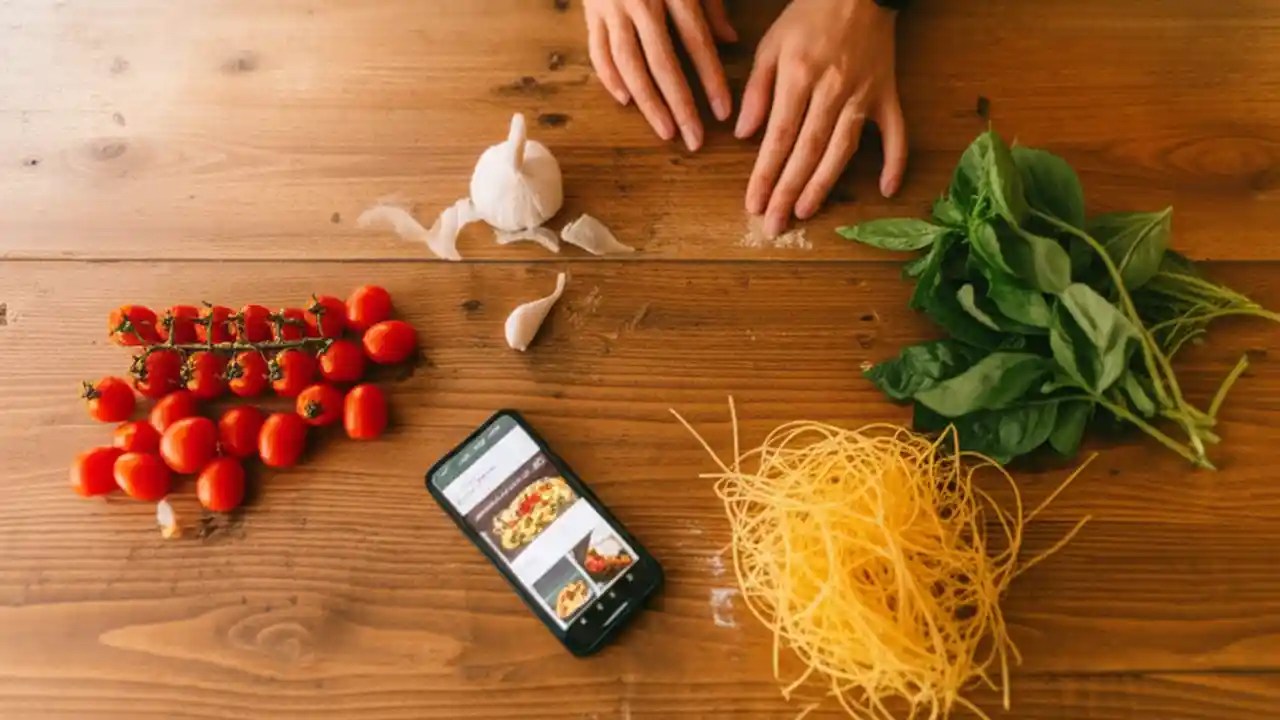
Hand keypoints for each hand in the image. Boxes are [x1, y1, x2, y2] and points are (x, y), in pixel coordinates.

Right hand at [584, 0, 736, 150]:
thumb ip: (712, 3)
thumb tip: (731, 42)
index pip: (696, 41)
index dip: (710, 79)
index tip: (723, 112)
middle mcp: (641, 0)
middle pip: (662, 62)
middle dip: (680, 104)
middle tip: (694, 139)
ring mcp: (611, 7)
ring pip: (629, 63)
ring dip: (648, 102)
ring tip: (666, 131)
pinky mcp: (590, 11)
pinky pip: (598, 51)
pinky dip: (610, 77)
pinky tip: (626, 101)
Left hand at [737, 0, 905, 236]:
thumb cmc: (809, 17)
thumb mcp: (771, 45)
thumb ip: (757, 91)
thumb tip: (744, 135)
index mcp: (799, 77)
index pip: (779, 136)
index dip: (765, 174)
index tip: (753, 204)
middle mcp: (832, 91)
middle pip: (807, 151)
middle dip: (788, 191)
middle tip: (774, 224)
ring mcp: (863, 95)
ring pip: (842, 149)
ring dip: (824, 185)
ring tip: (805, 212)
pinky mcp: (887, 95)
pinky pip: (896, 133)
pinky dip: (895, 162)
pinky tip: (887, 190)